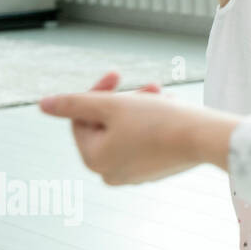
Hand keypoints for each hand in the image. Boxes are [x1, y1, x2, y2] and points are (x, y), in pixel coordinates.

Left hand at [39, 71, 237, 184]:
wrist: (207, 139)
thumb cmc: (160, 121)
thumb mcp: (113, 105)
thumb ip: (74, 103)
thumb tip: (43, 104)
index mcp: (93, 159)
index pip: (82, 119)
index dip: (98, 93)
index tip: (117, 74)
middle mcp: (110, 173)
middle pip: (106, 126)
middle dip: (125, 101)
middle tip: (150, 86)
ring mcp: (135, 175)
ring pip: (128, 131)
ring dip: (141, 109)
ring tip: (164, 98)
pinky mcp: (156, 171)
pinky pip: (146, 143)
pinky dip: (155, 125)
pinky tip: (172, 113)